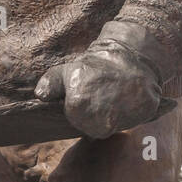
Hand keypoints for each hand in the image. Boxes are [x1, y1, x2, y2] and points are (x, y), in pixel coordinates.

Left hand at [35, 46, 161, 139]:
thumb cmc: (96, 64)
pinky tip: (128, 97)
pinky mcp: (141, 115)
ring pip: (112, 126)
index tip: (88, 93)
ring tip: (115, 94)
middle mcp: (99, 119)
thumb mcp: (67, 71)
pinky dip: (131, 111)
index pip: (76, 120)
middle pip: (94, 127)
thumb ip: (50, 85)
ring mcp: (122, 119)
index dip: (81, 107)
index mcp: (77, 108)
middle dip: (96, 114)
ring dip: (113, 115)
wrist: (131, 54)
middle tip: (102, 93)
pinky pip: (132, 121)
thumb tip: (40, 96)